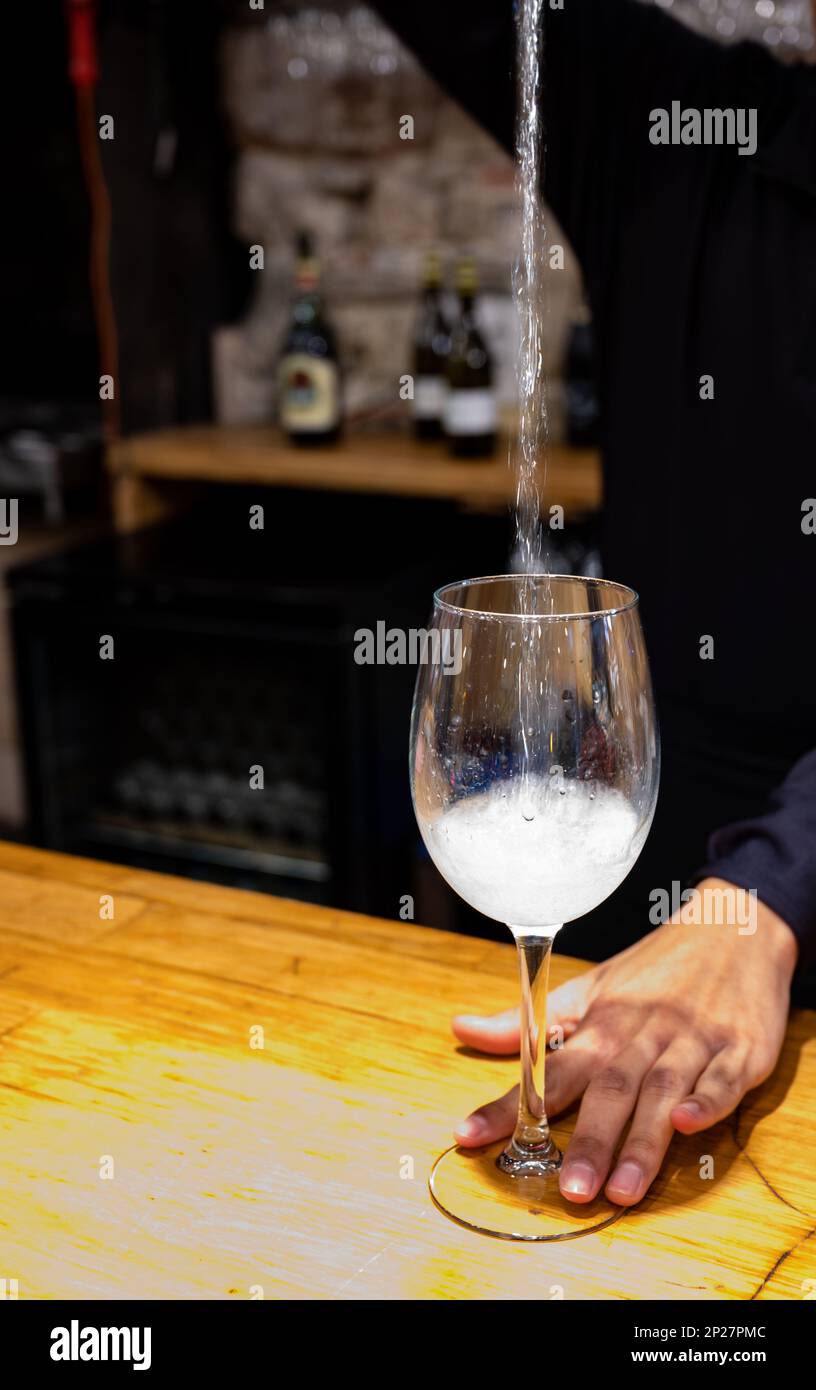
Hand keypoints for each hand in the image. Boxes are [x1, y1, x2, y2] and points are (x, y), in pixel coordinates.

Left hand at [452, 878, 797, 1205]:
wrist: (732, 929)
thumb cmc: (653, 970)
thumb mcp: (588, 988)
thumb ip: (526, 1022)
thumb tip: (461, 1028)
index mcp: (602, 1024)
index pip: (547, 1071)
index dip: (508, 1105)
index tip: (469, 1135)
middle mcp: (642, 1034)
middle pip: (610, 1090)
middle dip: (589, 1141)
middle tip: (570, 1190)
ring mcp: (692, 1042)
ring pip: (662, 1092)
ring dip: (643, 1143)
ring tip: (622, 1191)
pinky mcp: (739, 1050)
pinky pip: (722, 1079)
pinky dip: (706, 1102)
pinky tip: (688, 1125)